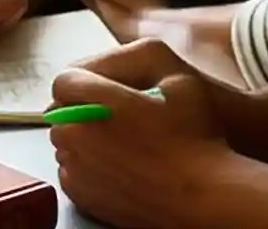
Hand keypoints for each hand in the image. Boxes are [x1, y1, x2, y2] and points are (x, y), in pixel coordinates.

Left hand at [50, 39, 243, 227]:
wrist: (206, 199)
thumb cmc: (197, 139)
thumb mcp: (181, 83)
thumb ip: (136, 68)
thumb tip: (108, 75)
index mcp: (96, 102)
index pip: (64, 80)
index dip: (83, 81)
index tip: (103, 90)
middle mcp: (75, 134)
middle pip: (62, 113)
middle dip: (81, 110)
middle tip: (115, 118)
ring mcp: (74, 167)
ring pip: (65, 143)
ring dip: (82, 139)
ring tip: (119, 144)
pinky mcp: (80, 195)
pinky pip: (70, 172)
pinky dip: (85, 167)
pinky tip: (115, 167)